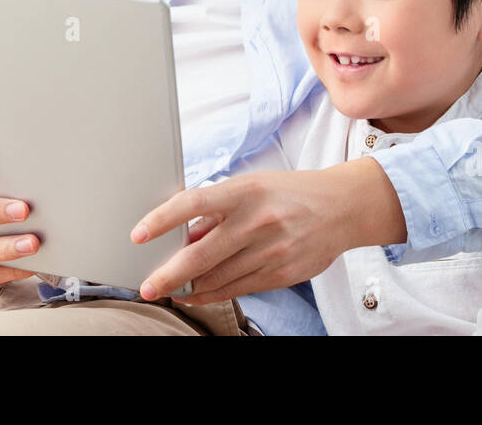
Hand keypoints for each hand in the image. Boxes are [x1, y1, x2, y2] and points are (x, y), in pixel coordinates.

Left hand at [129, 159, 405, 304]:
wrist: (343, 208)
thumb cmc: (290, 193)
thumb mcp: (252, 186)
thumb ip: (217, 210)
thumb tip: (183, 235)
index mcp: (247, 191)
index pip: (194, 203)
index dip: (162, 219)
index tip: (138, 234)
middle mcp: (258, 221)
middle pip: (202, 254)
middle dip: (169, 274)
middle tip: (147, 285)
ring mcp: (272, 251)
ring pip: (218, 278)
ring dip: (189, 288)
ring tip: (169, 290)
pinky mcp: (282, 274)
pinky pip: (238, 289)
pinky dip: (213, 294)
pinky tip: (197, 294)